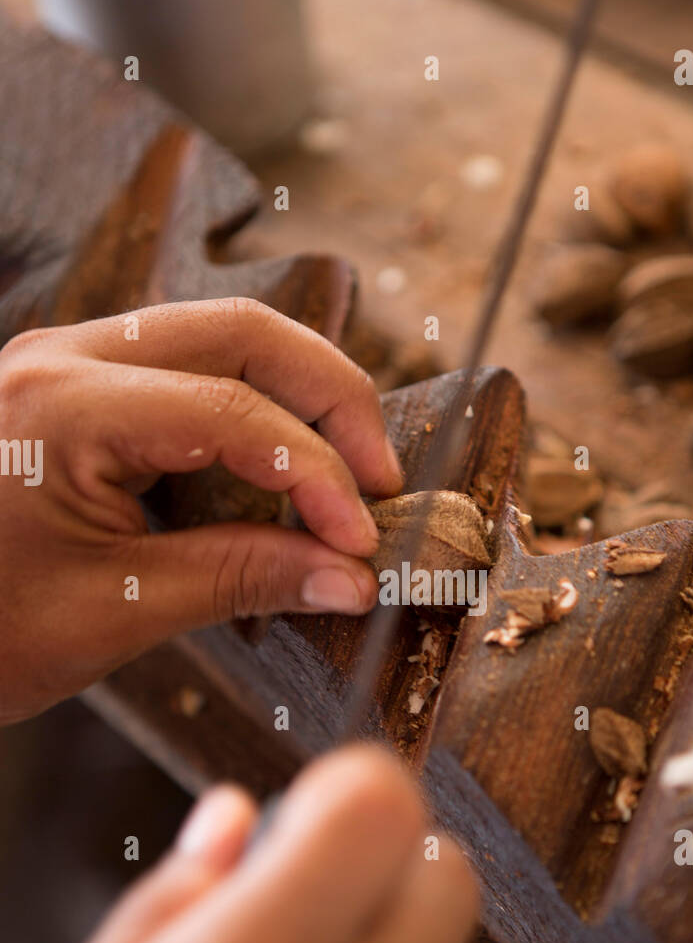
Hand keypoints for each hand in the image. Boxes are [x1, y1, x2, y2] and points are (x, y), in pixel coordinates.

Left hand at [0, 298, 401, 721]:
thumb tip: (349, 576)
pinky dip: (248, 411)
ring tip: (341, 471)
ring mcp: (64, 362)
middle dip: (329, 397)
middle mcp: (62, 357)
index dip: (316, 477)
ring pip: (218, 335)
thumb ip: (240, 578)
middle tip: (379, 476)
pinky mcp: (72, 387)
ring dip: (294, 395)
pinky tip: (275, 470)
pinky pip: (184, 369)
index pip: (233, 415)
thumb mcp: (111, 612)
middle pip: (242, 331)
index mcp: (62, 409)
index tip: (361, 542)